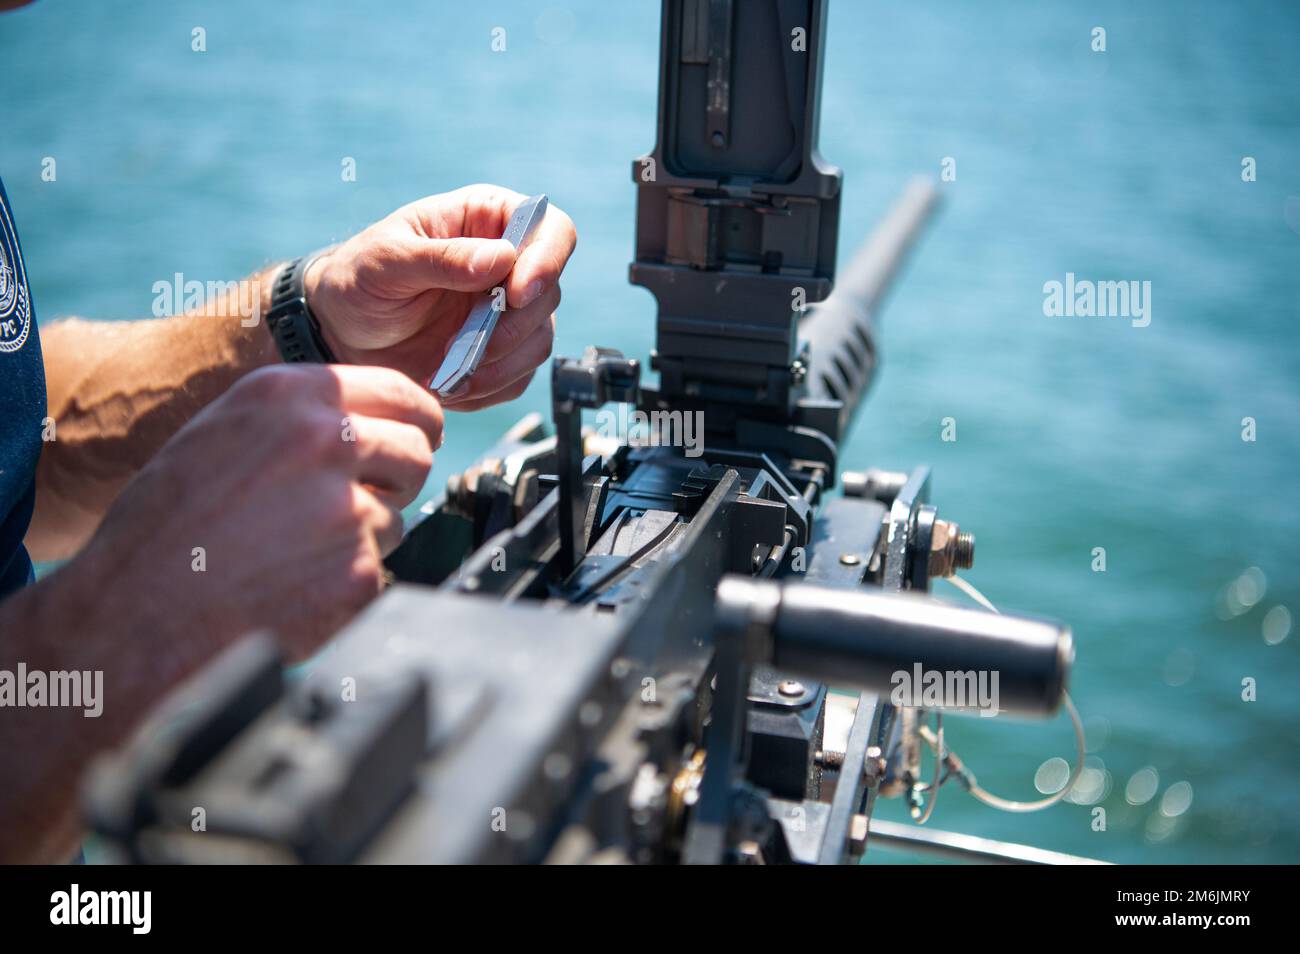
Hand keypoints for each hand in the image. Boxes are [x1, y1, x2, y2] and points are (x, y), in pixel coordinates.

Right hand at [71, 363, 442, 659]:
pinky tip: (295, 589)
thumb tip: (376, 422)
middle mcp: (325, 441)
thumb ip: (300, 419)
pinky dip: (348, 586)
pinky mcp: (359, 571)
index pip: (402, 393)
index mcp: (290, 397)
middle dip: (396, 479)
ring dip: (363, 538)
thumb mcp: (223, 435)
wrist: (135, 615)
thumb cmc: (168, 528)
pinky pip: (378, 571)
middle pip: (415, 451)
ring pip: (396, 516)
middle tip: (353, 505)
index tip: (421, 436)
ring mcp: (347, 508)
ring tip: (294, 554)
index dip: (418, 421)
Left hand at [304, 183, 576, 409]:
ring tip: (450, 369)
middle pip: (548, 293)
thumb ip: (442, 258)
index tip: (517, 296)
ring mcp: (507, 312)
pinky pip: (519, 376)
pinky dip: (489, 387)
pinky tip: (451, 382)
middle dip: (513, 326)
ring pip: (540, 339)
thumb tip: (500, 259)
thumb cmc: (358, 280)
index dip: (547, 261)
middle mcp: (507, 265)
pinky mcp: (501, 354)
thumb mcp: (387, 261)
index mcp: (487, 220)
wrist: (340, 333)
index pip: (550, 229)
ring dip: (501, 363)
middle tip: (467, 344)